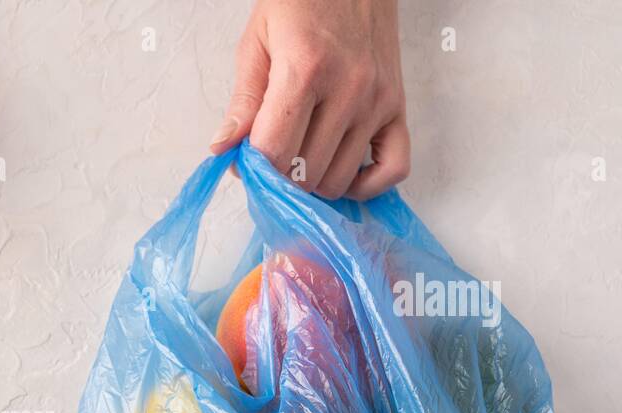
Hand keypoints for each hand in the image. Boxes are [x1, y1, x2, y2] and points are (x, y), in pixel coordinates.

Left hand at [210, 0, 408, 200]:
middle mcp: (349, 89)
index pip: (274, 152)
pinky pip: (393, 169)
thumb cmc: (301, 3)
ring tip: (299, 158)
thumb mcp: (257, 42)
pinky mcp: (398, 107)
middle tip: (270, 158)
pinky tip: (341, 172)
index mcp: (305, 70)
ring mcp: (378, 101)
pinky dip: (366, 185)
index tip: (246, 161)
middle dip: (279, 178)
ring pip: (338, 180)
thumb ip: (243, 101)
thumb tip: (223, 148)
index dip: (253, 168)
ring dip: (312, 183)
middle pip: (304, 174)